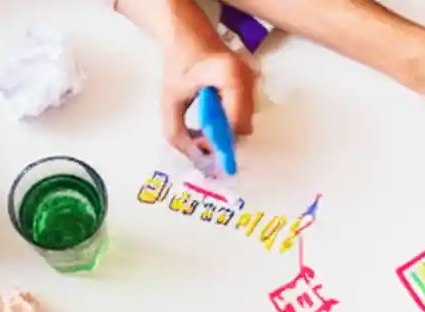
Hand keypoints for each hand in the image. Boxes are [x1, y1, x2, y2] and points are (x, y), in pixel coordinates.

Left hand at [160, 38, 255, 161]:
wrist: (189, 39)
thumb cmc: (178, 67)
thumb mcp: (169, 103)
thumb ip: (179, 135)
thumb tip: (198, 160)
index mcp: (229, 75)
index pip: (235, 121)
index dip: (221, 140)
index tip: (204, 147)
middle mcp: (249, 77)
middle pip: (244, 124)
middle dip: (224, 138)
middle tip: (202, 140)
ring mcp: (254, 81)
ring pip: (246, 121)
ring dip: (227, 130)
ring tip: (206, 125)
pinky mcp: (254, 85)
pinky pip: (246, 114)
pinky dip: (230, 121)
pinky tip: (214, 114)